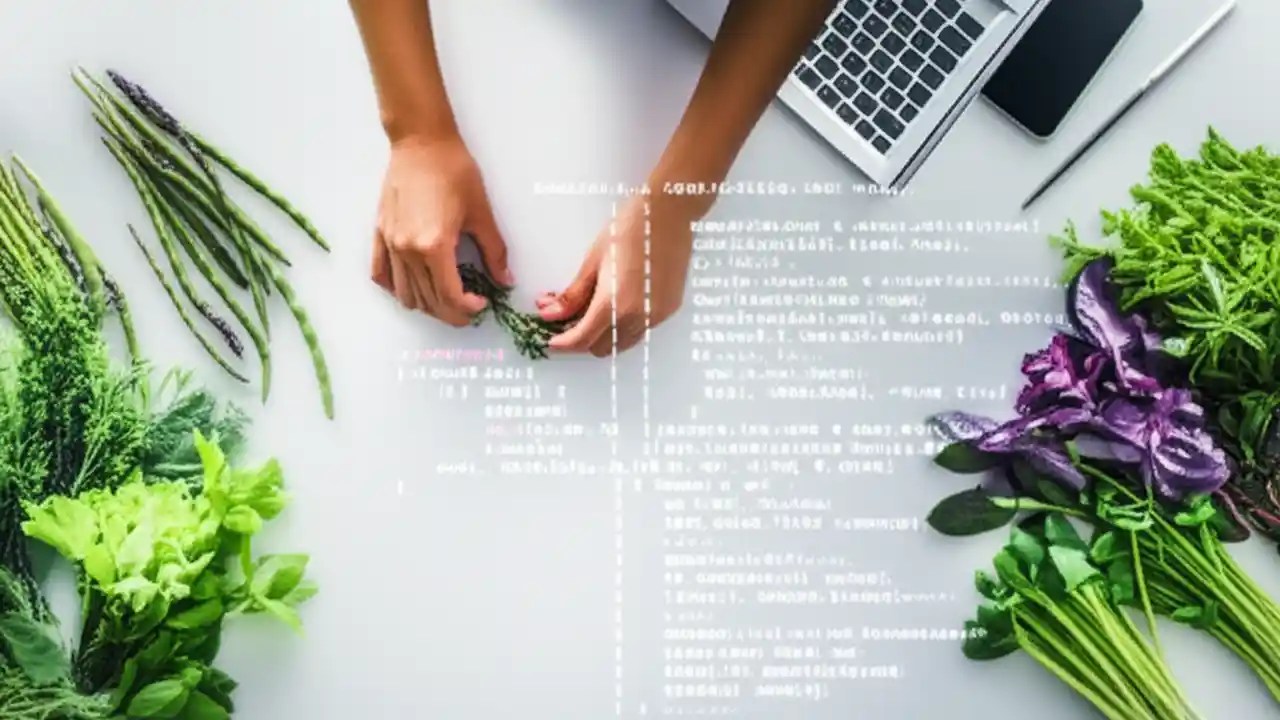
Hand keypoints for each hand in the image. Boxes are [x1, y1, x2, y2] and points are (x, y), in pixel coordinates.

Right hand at [370, 137, 512, 326]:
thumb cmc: (453, 170)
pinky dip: (397, 288)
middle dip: (451, 312)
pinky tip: (414, 285)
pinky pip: (381, 275)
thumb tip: (504, 279)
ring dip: (426, 305)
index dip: (467, 309)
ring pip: (405, 294)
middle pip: (427, 301)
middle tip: (468, 307)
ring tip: (445, 298)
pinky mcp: (379, 234)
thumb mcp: (482, 213)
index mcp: (434, 246)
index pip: (450, 297)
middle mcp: (407, 250)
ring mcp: (390, 243)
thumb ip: (494, 252)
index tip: (480, 304)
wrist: (421, 142)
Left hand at [536, 190, 710, 356]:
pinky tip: (619, 302)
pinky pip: (641, 329)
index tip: (552, 340)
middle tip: (570, 320)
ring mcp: (656, 315)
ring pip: (623, 343)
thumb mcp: (594, 259)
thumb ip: (573, 294)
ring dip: (605, 335)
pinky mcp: (668, 309)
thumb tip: (551, 313)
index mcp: (614, 303)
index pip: (582, 340)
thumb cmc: (630, 228)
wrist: (669, 213)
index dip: (563, 344)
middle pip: (602, 348)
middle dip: (582, 339)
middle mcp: (638, 316)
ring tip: (593, 310)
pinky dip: (625, 325)